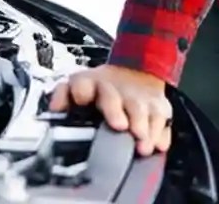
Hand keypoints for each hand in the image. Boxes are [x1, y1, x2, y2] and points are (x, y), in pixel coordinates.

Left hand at [49, 64, 172, 155]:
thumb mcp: (77, 85)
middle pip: (115, 99)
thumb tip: (55, 109)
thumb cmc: (101, 88)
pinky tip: (157, 145)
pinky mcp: (160, 107)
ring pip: (143, 111)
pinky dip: (160, 134)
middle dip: (116, 111)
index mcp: (91, 84)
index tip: (82, 99)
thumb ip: (63, 96)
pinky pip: (163, 121)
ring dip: (143, 128)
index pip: (83, 84)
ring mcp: (140, 99)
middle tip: (119, 126)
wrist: (135, 73)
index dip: (81, 91)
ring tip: (142, 145)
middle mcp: (116, 89)